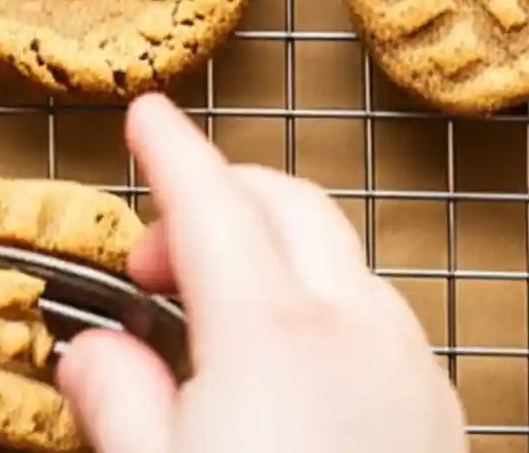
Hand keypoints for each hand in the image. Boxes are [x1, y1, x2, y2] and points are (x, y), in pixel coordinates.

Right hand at [57, 95, 467, 452]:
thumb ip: (117, 396)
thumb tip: (96, 354)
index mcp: (272, 334)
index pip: (211, 203)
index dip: (170, 150)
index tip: (145, 114)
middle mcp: (353, 330)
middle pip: (286, 206)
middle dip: (217, 196)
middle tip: (153, 257)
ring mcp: (406, 368)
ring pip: (336, 255)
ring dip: (269, 251)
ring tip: (209, 317)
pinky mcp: (432, 413)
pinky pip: (372, 313)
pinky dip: (316, 300)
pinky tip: (279, 367)